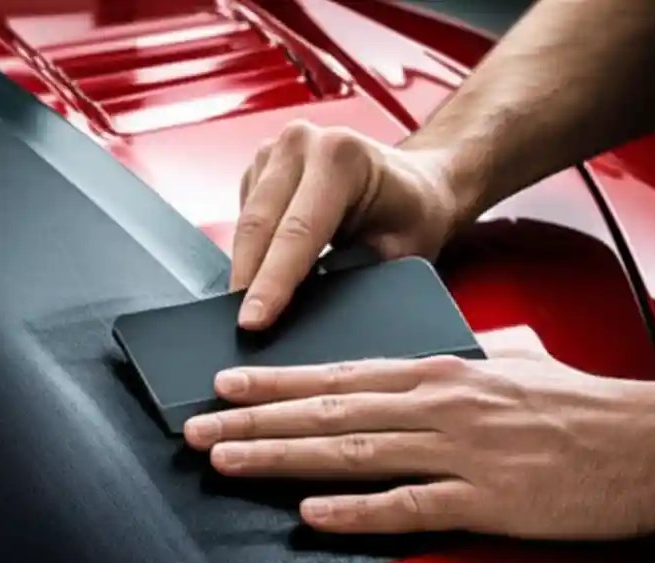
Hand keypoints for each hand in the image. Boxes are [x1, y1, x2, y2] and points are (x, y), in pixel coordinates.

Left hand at [182, 349, 654, 538]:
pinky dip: (356, 511)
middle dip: (253, 419)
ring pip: (350, 454)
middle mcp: (437, 406)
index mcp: (437, 372)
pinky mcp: (484, 500)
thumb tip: (394, 381)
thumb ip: (440, 376)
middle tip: (196, 428)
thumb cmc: (577, 408)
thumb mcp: (499, 370)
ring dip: (281, 459)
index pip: (336, 374)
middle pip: (326, 413)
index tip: (224, 381)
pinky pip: (407, 506)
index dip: (274, 380)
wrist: (648, 441)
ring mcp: (457, 452)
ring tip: (227, 461)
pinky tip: (311, 514)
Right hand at [233, 121, 461, 329]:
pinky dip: (248, 251)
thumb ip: (353, 275)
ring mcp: (276, 149)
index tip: (253, 321)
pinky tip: (259, 276)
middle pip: (260, 225)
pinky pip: (242, 216)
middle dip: (248, 279)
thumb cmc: (411, 217)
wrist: (414, 185)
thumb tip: (305, 307)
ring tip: (249, 308)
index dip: (273, 281)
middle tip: (240, 327)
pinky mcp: (260, 166)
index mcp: (341, 155)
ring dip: (244, 267)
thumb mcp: (398, 253)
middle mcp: (302, 142)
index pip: (297, 231)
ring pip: (245, 222)